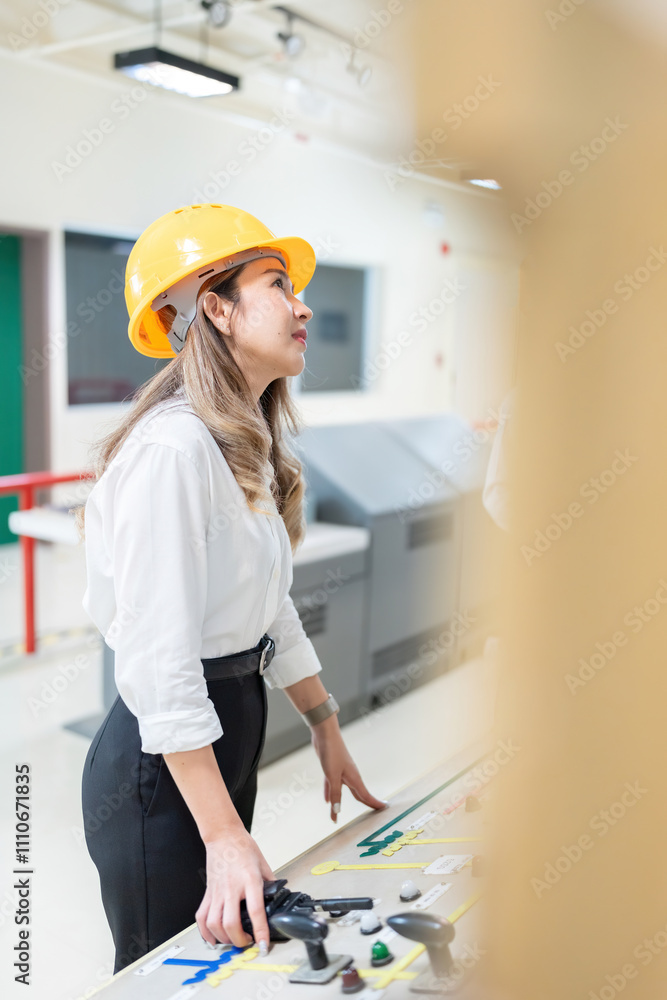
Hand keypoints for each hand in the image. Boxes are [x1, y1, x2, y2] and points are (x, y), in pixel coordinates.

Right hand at [196, 822, 275, 951]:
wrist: (223, 835)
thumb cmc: (243, 847)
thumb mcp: (263, 864)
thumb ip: (270, 883)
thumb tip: (278, 898)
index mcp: (249, 879)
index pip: (255, 910)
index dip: (260, 931)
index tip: (263, 944)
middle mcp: (232, 887)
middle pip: (230, 923)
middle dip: (239, 940)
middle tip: (247, 943)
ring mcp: (217, 891)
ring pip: (214, 924)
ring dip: (223, 938)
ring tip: (232, 939)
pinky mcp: (208, 892)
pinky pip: (201, 917)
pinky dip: (205, 932)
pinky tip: (212, 937)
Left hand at [310, 716, 388, 822]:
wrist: (325, 734)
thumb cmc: (331, 752)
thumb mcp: (332, 776)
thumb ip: (335, 793)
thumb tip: (337, 811)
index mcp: (354, 778)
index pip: (366, 795)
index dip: (375, 803)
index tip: (384, 808)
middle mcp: (350, 775)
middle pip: (358, 794)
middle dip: (364, 803)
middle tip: (372, 812)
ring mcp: (341, 771)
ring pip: (343, 790)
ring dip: (341, 801)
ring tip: (339, 812)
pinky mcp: (332, 768)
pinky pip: (332, 784)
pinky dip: (331, 792)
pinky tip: (326, 800)